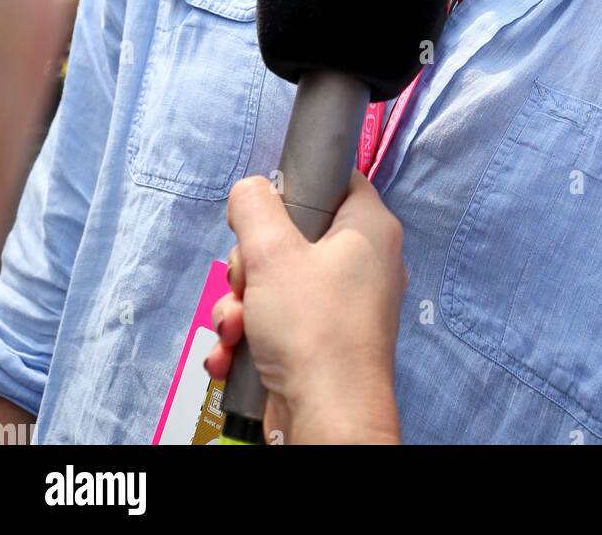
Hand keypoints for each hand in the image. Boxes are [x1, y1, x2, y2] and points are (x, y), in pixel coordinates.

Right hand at [205, 169, 404, 444]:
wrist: (327, 420)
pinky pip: (277, 322)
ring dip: (240, 306)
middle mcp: (363, 263)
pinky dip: (249, 337)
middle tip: (246, 282)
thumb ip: (253, 206)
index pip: (336, 180)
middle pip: (292, 236)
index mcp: (370, 228)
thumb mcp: (271, 250)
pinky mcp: (322, 343)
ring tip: (237, 328)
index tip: (264, 211)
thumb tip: (249, 191)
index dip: (295, 188)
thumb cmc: (311, 327)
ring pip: (275, 284)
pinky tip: (231, 355)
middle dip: (250, 265)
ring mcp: (343, 307)